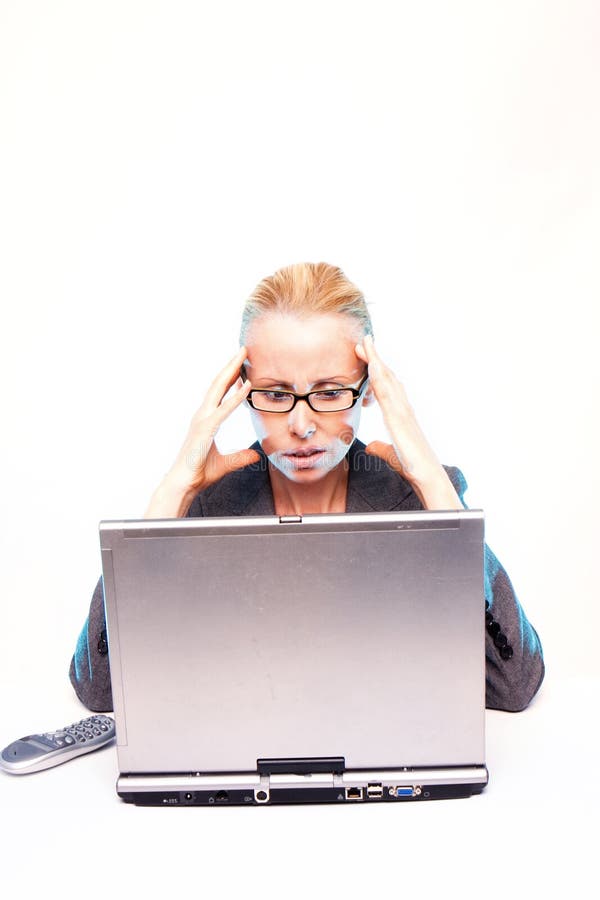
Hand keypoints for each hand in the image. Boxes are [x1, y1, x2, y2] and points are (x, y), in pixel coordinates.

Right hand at [145, 346, 259, 516]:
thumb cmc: (199, 473)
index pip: (219, 393)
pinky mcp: (205, 429)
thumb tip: (254, 455)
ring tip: (243, 356)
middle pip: (218, 384)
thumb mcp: (226, 464)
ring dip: (232, 371)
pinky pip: (224, 409)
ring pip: (218, 389)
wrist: (184, 484)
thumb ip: (240, 457)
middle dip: (231, 365)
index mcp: (206, 420)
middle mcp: (203, 415)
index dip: (230, 377)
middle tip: (243, 349)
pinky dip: (235, 397)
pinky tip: (246, 385)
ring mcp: (202, 420)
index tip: (242, 364)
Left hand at [354, 335, 462, 509]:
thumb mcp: (391, 455)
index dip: (377, 372)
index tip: (367, 358)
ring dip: (376, 360)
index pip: (386, 388)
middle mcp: (403, 408)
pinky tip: (373, 366)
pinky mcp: (400, 418)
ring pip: (388, 379)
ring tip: (366, 343)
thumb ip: (381, 448)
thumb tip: (372, 446)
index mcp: (400, 415)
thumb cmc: (413, 466)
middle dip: (376, 359)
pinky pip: (388, 393)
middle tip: (364, 340)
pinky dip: (381, 378)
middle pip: (388, 377)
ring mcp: (403, 411)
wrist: (428, 476)